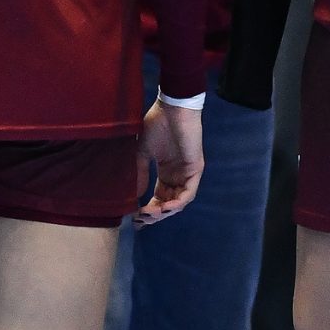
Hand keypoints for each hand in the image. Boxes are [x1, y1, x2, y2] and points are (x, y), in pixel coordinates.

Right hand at [136, 101, 204, 223]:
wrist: (171, 108)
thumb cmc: (157, 124)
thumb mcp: (142, 152)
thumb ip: (139, 173)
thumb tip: (134, 196)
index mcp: (166, 172)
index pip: (159, 197)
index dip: (148, 210)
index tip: (135, 219)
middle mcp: (178, 175)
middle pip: (169, 203)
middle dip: (155, 215)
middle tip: (141, 221)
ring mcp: (188, 173)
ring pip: (179, 202)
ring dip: (165, 212)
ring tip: (150, 215)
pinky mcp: (196, 169)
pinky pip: (189, 193)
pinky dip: (177, 203)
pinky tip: (164, 207)